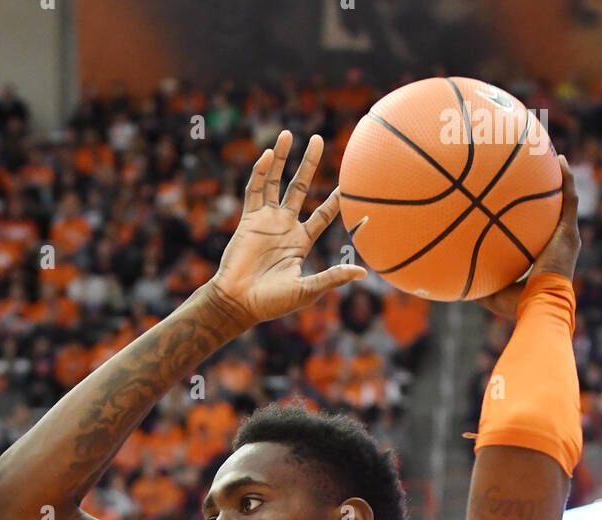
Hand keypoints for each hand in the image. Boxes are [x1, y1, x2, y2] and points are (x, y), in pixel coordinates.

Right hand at [205, 130, 366, 331]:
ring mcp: (265, 221)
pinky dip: (259, 173)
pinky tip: (267, 155)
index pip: (322, 214)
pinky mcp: (248, 220)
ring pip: (274, 182)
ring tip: (287, 134)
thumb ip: (333, 277)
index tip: (350, 184)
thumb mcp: (307, 290)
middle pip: (300, 187)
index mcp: (301, 241)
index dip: (336, 200)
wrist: (238, 303)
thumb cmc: (272, 303)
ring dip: (280, 159)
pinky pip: (254, 191)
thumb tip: (363, 273)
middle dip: (308, 163)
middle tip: (318, 139)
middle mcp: (284, 226)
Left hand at [477, 155, 580, 320]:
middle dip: (546, 194)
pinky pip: (569, 198)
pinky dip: (566, 178)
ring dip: (559, 179)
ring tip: (551, 157)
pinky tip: (558, 159)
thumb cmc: (517, 306)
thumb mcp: (492, 292)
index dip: (532, 219)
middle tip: (534, 175)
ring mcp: (566, 237)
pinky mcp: (569, 232)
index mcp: (543, 258)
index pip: (538, 233)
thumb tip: (453, 277)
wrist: (540, 307)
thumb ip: (478, 280)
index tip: (520, 206)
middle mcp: (558, 245)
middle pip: (552, 212)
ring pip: (565, 201)